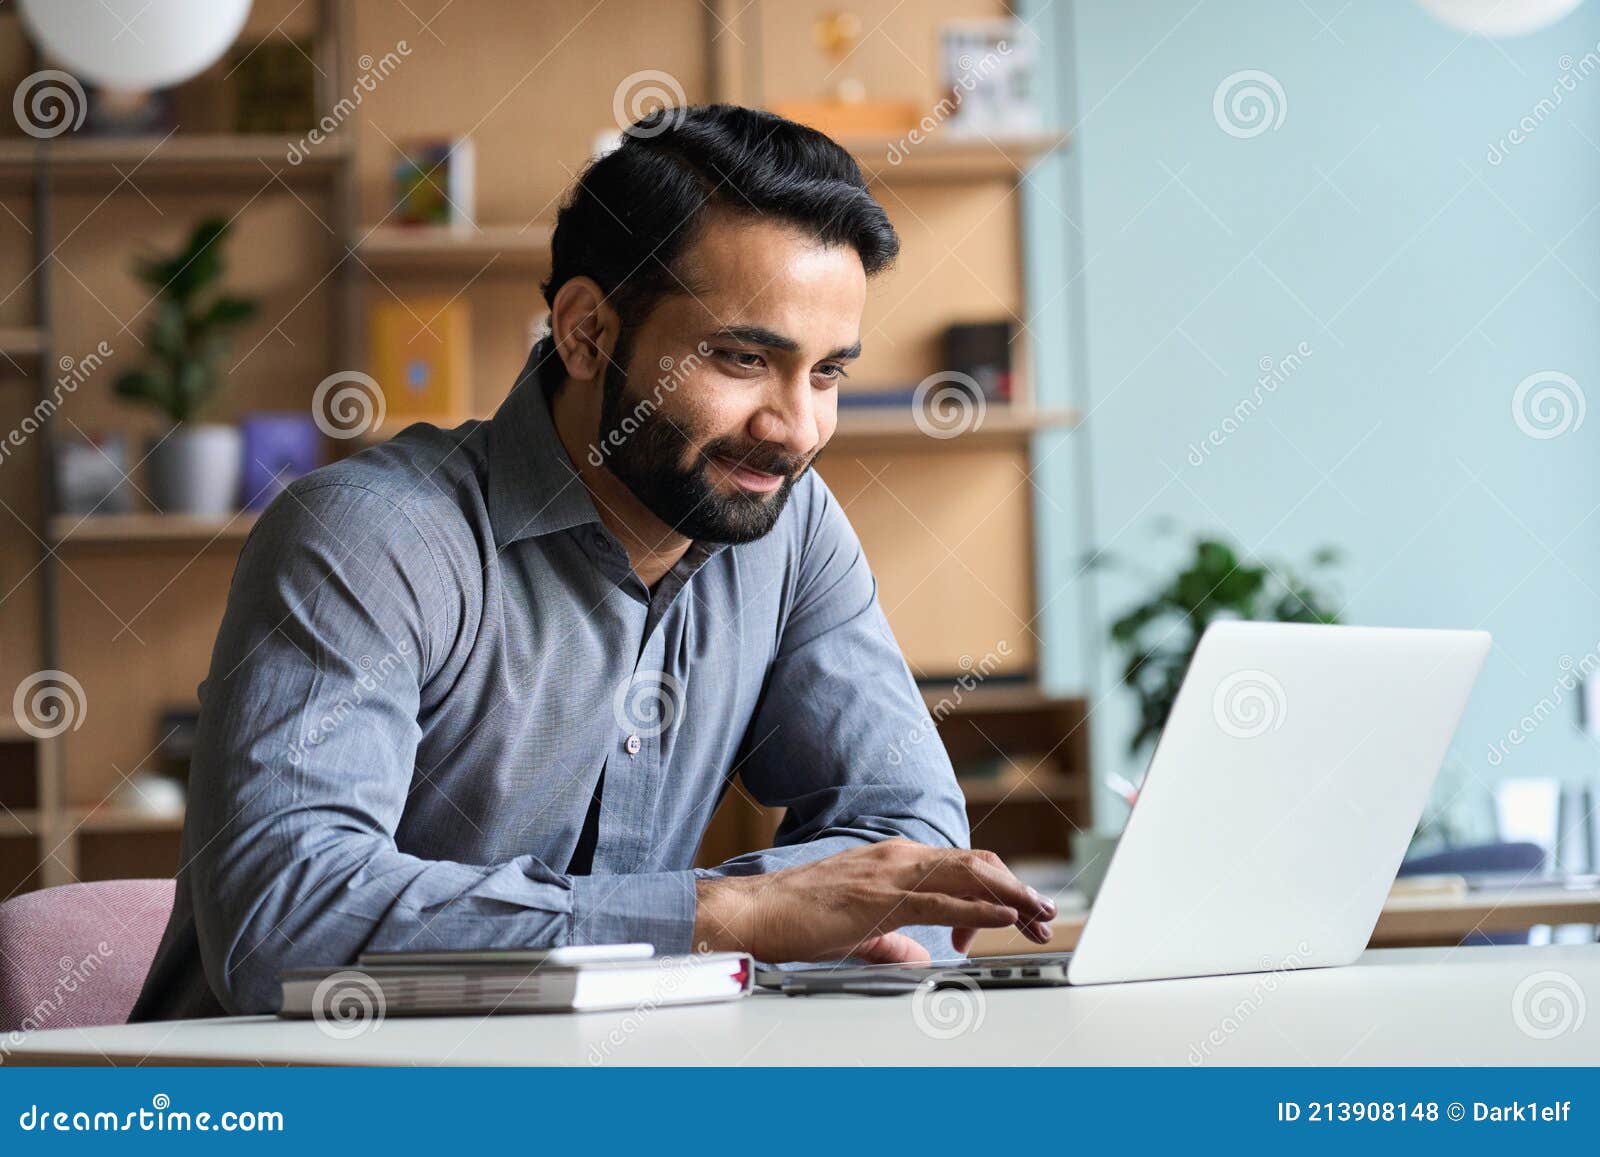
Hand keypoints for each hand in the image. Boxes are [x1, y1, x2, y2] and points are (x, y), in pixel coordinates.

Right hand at [693, 839, 1057, 963]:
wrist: (757, 912)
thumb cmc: (798, 918)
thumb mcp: (859, 930)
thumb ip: (893, 941)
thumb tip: (919, 957)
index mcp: (895, 860)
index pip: (961, 867)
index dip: (996, 890)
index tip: (1016, 918)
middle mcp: (899, 857)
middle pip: (976, 866)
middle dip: (1016, 890)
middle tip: (1044, 915)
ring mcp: (892, 873)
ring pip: (968, 876)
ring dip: (1011, 895)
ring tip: (1039, 913)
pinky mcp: (882, 898)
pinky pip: (942, 900)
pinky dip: (981, 908)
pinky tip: (1004, 917)